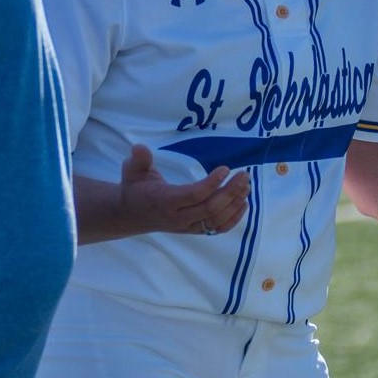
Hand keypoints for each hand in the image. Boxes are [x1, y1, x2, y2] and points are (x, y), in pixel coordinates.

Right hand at [116, 144, 250, 237]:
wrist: (131, 215)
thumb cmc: (134, 188)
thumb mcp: (131, 170)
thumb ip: (138, 159)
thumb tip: (139, 147)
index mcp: (165, 201)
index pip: (194, 195)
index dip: (212, 183)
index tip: (225, 168)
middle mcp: (178, 218)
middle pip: (210, 208)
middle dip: (230, 192)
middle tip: (244, 175)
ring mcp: (187, 227)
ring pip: (216, 220)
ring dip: (235, 203)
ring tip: (246, 185)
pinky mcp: (193, 230)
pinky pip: (217, 229)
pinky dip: (234, 218)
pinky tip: (243, 203)